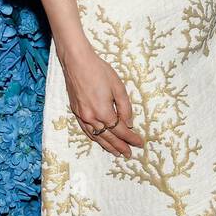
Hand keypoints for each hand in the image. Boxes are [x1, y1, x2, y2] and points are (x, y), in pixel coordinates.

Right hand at [59, 43, 142, 157]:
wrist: (77, 62)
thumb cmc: (99, 71)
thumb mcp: (118, 87)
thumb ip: (125, 107)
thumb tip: (128, 123)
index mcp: (104, 112)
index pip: (120, 130)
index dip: (131, 138)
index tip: (140, 143)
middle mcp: (92, 118)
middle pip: (108, 137)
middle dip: (120, 146)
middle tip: (129, 154)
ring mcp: (82, 116)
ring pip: (96, 136)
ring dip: (107, 146)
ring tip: (117, 153)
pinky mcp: (76, 112)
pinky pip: (86, 130)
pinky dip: (94, 138)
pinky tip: (99, 140)